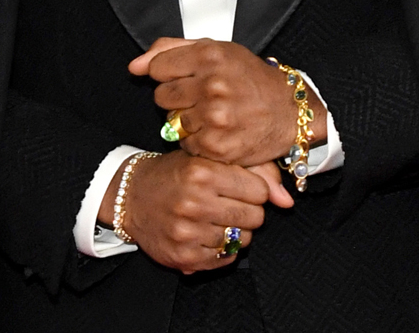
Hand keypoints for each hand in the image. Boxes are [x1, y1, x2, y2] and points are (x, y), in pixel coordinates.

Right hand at [98, 151, 269, 272]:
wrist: (132, 196)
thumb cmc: (176, 172)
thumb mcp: (208, 158)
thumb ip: (252, 171)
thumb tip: (287, 201)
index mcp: (202, 172)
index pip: (258, 191)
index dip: (254, 189)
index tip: (242, 186)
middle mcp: (195, 203)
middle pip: (255, 217)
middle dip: (249, 211)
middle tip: (232, 203)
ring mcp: (188, 233)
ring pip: (243, 240)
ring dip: (236, 230)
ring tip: (218, 218)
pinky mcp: (184, 257)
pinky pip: (225, 259)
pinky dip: (223, 249)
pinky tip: (209, 233)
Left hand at [129, 38, 325, 166]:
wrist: (289, 110)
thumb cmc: (250, 77)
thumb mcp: (216, 49)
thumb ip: (170, 50)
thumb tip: (134, 66)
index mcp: (210, 55)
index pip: (157, 67)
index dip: (169, 73)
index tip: (186, 77)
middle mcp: (212, 85)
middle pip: (161, 96)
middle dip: (176, 97)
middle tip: (201, 96)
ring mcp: (214, 118)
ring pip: (172, 122)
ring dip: (188, 119)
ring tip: (213, 113)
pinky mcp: (217, 146)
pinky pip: (186, 144)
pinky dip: (198, 140)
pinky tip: (217, 130)